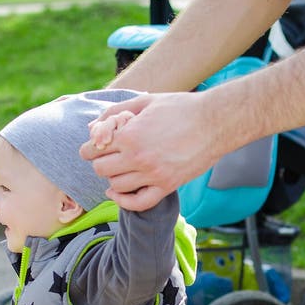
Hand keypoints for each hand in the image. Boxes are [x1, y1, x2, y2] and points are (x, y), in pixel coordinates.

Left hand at [80, 92, 222, 210]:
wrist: (214, 122)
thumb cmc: (180, 108)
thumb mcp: (144, 101)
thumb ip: (115, 113)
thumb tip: (93, 128)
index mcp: (129, 135)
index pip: (93, 149)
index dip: (90, 148)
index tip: (94, 147)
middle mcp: (138, 158)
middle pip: (101, 169)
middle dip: (99, 162)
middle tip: (106, 157)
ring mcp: (153, 175)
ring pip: (116, 186)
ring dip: (112, 179)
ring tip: (118, 170)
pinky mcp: (167, 186)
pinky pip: (138, 203)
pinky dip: (124, 202)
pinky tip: (118, 194)